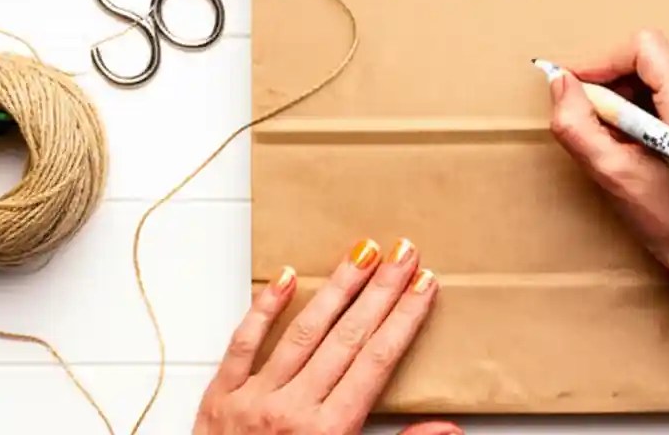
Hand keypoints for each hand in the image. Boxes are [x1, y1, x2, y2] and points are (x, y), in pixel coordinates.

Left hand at [194, 238, 456, 434]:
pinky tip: (287, 277)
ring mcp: (254, 400)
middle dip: (381, 291)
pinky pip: (242, 344)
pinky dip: (264, 309)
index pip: (377, 361)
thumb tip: (448, 430)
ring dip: (337, 288)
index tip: (424, 286)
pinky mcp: (220, 397)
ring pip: (303, 332)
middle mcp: (293, 411)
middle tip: (405, 253)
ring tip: (363, 253)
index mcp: (330, 432)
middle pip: (348, 338)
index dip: (404, 319)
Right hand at [548, 29, 668, 268]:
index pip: (644, 48)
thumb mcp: (614, 177)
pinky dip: (648, 100)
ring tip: (621, 134)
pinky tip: (641, 135)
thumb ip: (578, 126)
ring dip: (630, 91)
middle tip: (598, 120)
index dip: (603, 62)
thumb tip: (561, 82)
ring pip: (661, 66)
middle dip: (615, 80)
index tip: (580, 89)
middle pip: (652, 54)